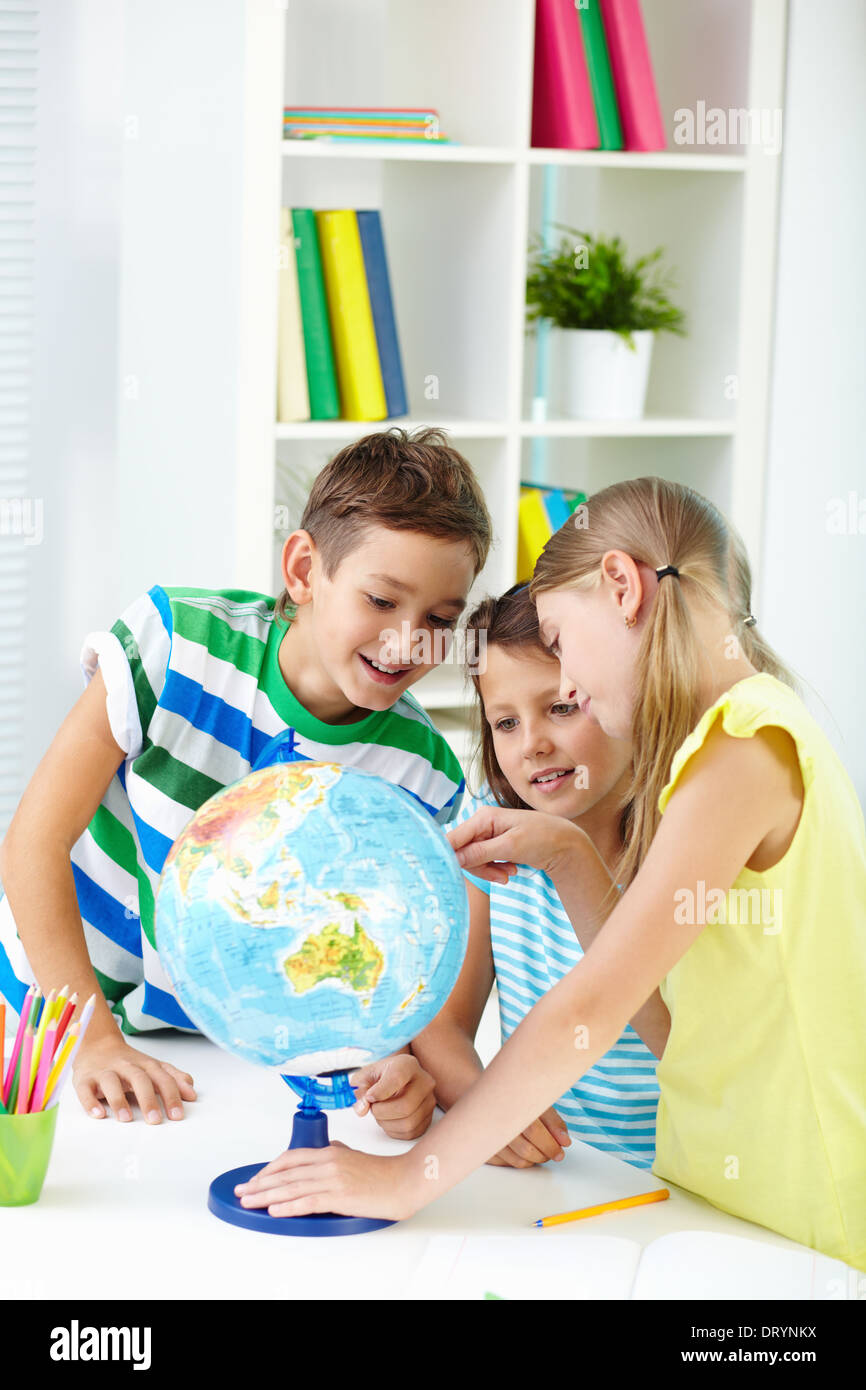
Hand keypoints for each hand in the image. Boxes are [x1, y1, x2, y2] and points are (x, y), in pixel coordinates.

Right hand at [73, 1034, 196, 1122]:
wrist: (96, 1046)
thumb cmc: (128, 1063)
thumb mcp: (153, 1067)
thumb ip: (173, 1078)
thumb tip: (192, 1094)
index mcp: (146, 1065)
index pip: (162, 1078)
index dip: (171, 1095)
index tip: (177, 1115)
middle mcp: (126, 1066)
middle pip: (139, 1079)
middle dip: (148, 1099)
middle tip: (155, 1120)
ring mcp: (105, 1072)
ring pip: (111, 1082)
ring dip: (119, 1100)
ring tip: (126, 1119)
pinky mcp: (85, 1080)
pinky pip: (85, 1090)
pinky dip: (90, 1102)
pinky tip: (98, 1114)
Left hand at [233, 1143, 416, 1221]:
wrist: (403, 1181)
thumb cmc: (381, 1173)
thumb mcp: (353, 1156)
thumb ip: (334, 1154)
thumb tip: (320, 1155)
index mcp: (329, 1152)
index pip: (290, 1158)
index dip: (269, 1169)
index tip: (256, 1179)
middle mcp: (328, 1163)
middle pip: (285, 1173)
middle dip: (259, 1183)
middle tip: (242, 1192)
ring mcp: (333, 1179)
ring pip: (291, 1187)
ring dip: (266, 1195)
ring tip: (249, 1201)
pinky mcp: (340, 1196)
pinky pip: (307, 1202)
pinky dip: (288, 1206)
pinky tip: (274, 1210)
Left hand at [349, 1054, 435, 1138]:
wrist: (396, 1078)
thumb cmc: (380, 1077)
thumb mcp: (365, 1077)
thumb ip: (360, 1090)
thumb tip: (362, 1109)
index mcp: (407, 1065)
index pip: (397, 1078)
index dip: (379, 1092)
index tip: (369, 1096)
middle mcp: (424, 1081)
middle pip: (405, 1106)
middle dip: (382, 1112)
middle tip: (373, 1107)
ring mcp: (429, 1100)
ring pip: (408, 1123)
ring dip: (387, 1123)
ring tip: (381, 1113)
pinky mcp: (429, 1117)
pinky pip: (410, 1133)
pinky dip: (394, 1131)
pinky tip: (389, 1119)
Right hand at [447, 806, 584, 883]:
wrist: (566, 844)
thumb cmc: (542, 838)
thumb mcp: (511, 846)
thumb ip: (481, 852)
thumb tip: (454, 859)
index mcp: (483, 817)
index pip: (454, 838)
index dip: (449, 856)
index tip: (449, 875)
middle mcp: (482, 824)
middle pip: (462, 852)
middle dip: (479, 868)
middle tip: (499, 877)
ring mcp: (488, 835)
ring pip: (473, 860)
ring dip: (489, 871)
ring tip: (509, 875)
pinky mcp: (495, 846)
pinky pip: (484, 862)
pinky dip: (495, 870)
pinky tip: (511, 871)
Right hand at [486, 1107, 571, 1167]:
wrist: (491, 1098)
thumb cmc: (518, 1100)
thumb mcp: (538, 1104)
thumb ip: (553, 1122)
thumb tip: (565, 1142)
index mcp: (513, 1107)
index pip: (534, 1132)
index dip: (550, 1145)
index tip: (559, 1152)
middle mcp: (499, 1123)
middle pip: (526, 1150)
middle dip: (544, 1155)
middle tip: (551, 1152)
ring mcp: (490, 1137)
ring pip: (517, 1161)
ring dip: (533, 1161)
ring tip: (539, 1151)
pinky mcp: (485, 1148)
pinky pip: (506, 1164)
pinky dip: (518, 1161)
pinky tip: (523, 1152)